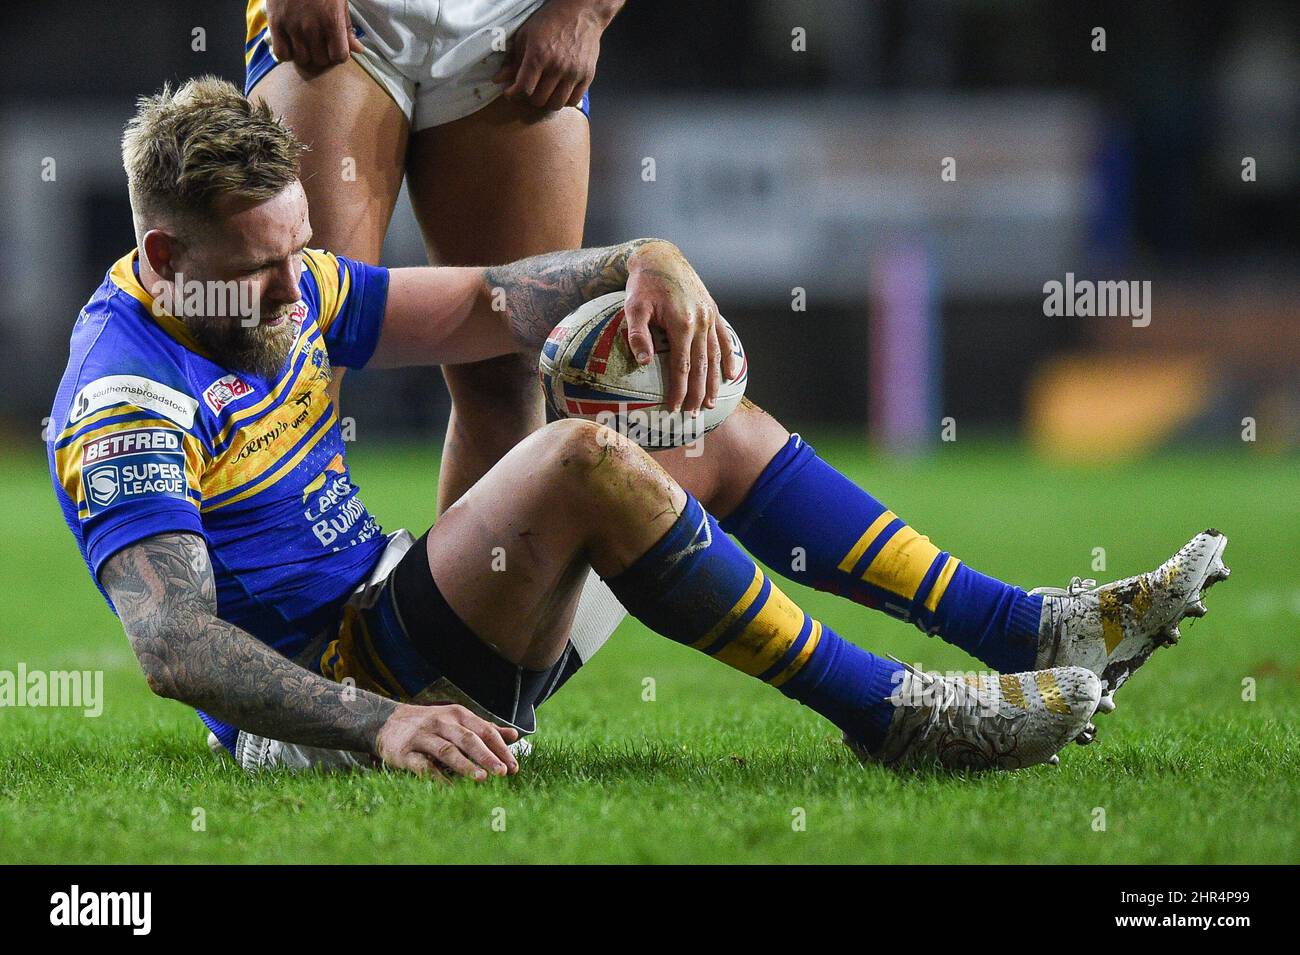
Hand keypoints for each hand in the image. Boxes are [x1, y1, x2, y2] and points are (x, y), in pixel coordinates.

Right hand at [266, 0, 363, 70]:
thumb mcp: (339, 2)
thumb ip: (346, 27)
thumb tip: (358, 50)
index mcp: (331, 21)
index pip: (339, 56)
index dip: (338, 54)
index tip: (335, 47)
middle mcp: (312, 27)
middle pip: (320, 60)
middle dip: (322, 54)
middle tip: (319, 43)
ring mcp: (292, 26)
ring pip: (302, 59)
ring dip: (305, 54)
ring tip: (304, 43)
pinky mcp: (275, 23)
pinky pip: (281, 53)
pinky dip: (286, 53)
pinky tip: (290, 44)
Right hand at [375, 702, 520, 780]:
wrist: (387, 722)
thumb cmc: (431, 724)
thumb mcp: (458, 720)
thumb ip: (484, 728)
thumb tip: (514, 735)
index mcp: (458, 715)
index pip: (484, 730)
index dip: (500, 748)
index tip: (513, 766)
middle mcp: (441, 723)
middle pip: (468, 739)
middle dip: (487, 756)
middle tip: (503, 772)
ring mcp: (423, 737)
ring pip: (447, 751)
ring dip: (465, 765)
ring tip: (481, 778)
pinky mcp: (406, 753)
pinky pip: (423, 766)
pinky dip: (437, 778)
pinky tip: (450, 789)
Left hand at [493, 0, 622, 110]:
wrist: (581, 12)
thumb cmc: (551, 21)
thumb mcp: (526, 35)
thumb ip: (513, 60)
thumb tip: (498, 79)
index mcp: (539, 55)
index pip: (523, 89)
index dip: (513, 95)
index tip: (511, 93)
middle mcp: (557, 67)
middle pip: (539, 100)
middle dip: (529, 98)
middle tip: (528, 90)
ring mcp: (573, 73)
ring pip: (556, 104)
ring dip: (546, 102)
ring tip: (543, 92)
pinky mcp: (587, 76)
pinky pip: (573, 100)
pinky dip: (564, 101)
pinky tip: (559, 92)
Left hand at [623, 241, 738, 414]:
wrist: (660, 257)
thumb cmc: (642, 284)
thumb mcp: (633, 307)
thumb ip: (638, 335)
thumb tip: (645, 363)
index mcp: (681, 323)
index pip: (682, 365)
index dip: (679, 389)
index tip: (673, 408)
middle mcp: (701, 321)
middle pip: (702, 365)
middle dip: (697, 392)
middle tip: (692, 414)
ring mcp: (710, 316)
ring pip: (715, 356)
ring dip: (713, 381)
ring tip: (709, 402)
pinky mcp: (713, 311)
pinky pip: (724, 339)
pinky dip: (729, 358)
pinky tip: (731, 375)